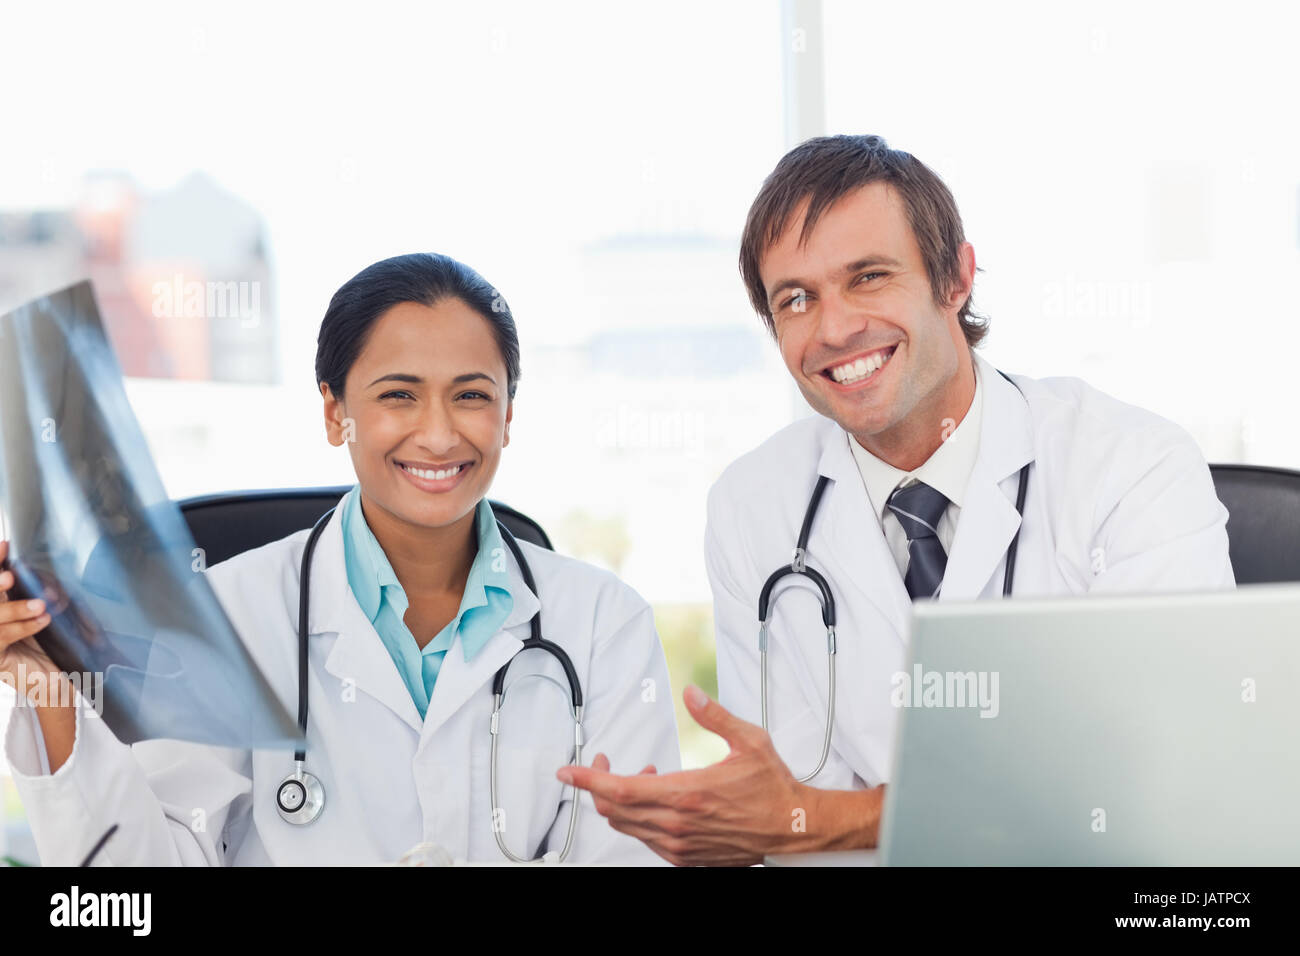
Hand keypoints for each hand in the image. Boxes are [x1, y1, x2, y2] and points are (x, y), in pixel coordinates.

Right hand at [0, 539, 59, 700]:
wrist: (58, 681)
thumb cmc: (52, 643)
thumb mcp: (47, 611)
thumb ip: (40, 591)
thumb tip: (40, 571)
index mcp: (1, 604)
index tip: (5, 546)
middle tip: (10, 578)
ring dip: (13, 608)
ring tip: (39, 605)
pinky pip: (2, 638)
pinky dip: (22, 627)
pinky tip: (41, 621)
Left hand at [558, 685, 817, 865]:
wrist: (792, 829)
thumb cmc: (773, 788)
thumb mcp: (749, 741)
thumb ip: (714, 716)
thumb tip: (691, 694)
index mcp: (686, 795)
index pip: (620, 789)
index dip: (588, 779)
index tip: (569, 771)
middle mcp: (677, 825)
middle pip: (615, 809)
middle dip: (599, 785)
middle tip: (603, 763)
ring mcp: (680, 845)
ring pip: (627, 826)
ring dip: (622, 800)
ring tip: (643, 774)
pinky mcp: (686, 857)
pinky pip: (646, 839)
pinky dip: (640, 817)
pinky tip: (657, 798)